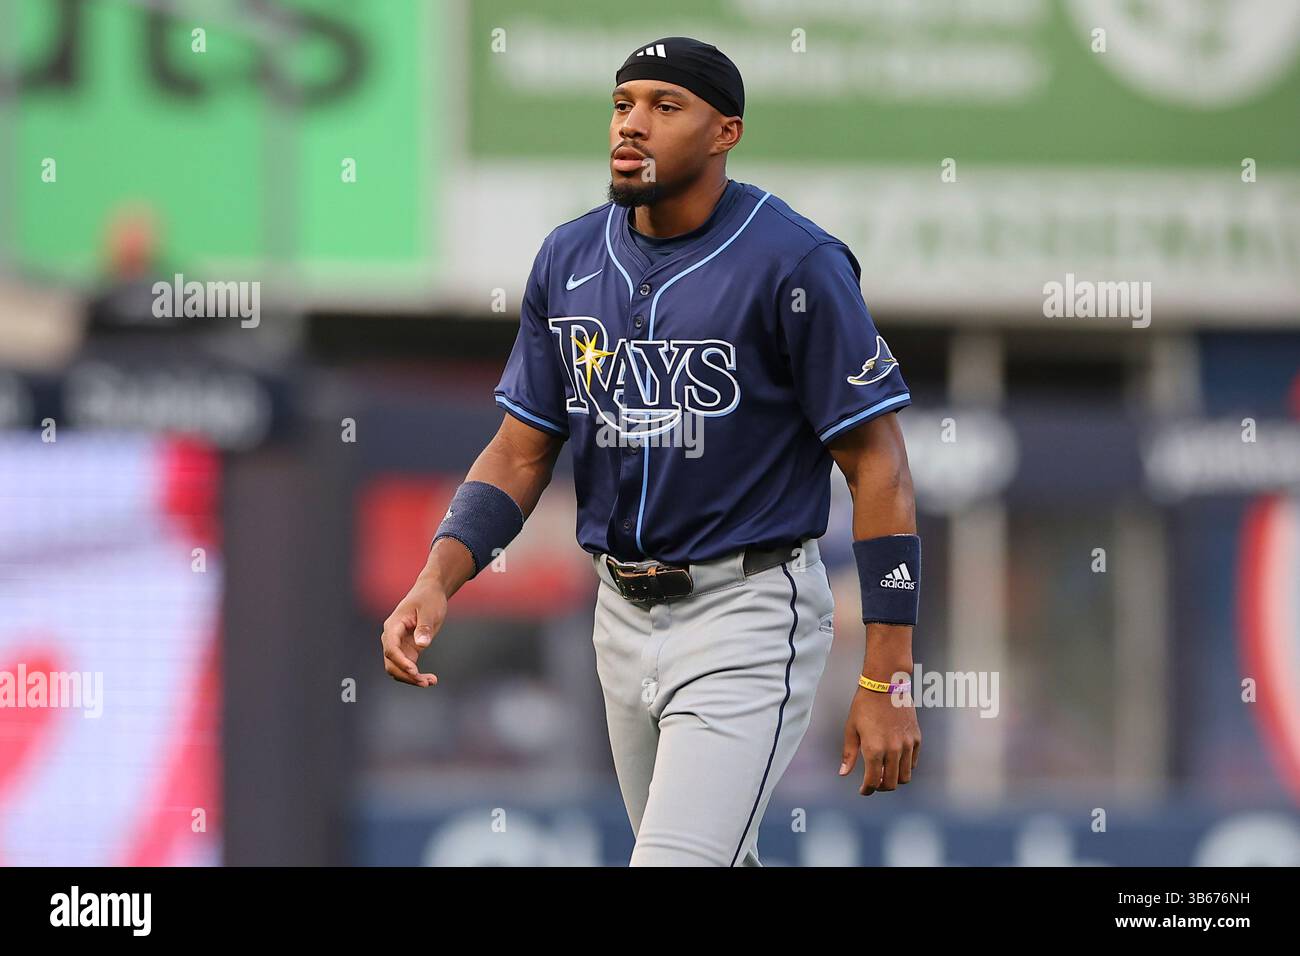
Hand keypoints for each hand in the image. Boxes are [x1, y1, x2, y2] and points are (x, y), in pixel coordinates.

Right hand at [380, 572, 447, 686]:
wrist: (430, 592)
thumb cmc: (429, 599)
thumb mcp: (429, 611)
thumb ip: (424, 627)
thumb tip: (422, 645)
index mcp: (393, 626)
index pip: (391, 648)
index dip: (400, 661)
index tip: (414, 670)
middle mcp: (391, 637)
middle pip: (391, 663)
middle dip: (406, 675)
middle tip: (425, 682)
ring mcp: (398, 645)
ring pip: (397, 668)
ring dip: (410, 678)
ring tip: (431, 682)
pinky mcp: (407, 650)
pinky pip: (407, 667)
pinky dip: (416, 675)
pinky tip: (431, 679)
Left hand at [839, 683, 920, 794]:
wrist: (886, 685)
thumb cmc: (864, 705)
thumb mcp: (851, 729)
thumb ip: (849, 754)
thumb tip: (843, 773)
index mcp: (874, 749)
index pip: (873, 781)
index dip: (867, 790)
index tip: (863, 790)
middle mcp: (893, 750)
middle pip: (891, 784)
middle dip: (881, 787)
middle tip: (874, 783)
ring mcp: (907, 745)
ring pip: (905, 776)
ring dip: (895, 780)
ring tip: (886, 774)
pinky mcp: (916, 738)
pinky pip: (913, 762)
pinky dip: (905, 767)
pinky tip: (895, 762)